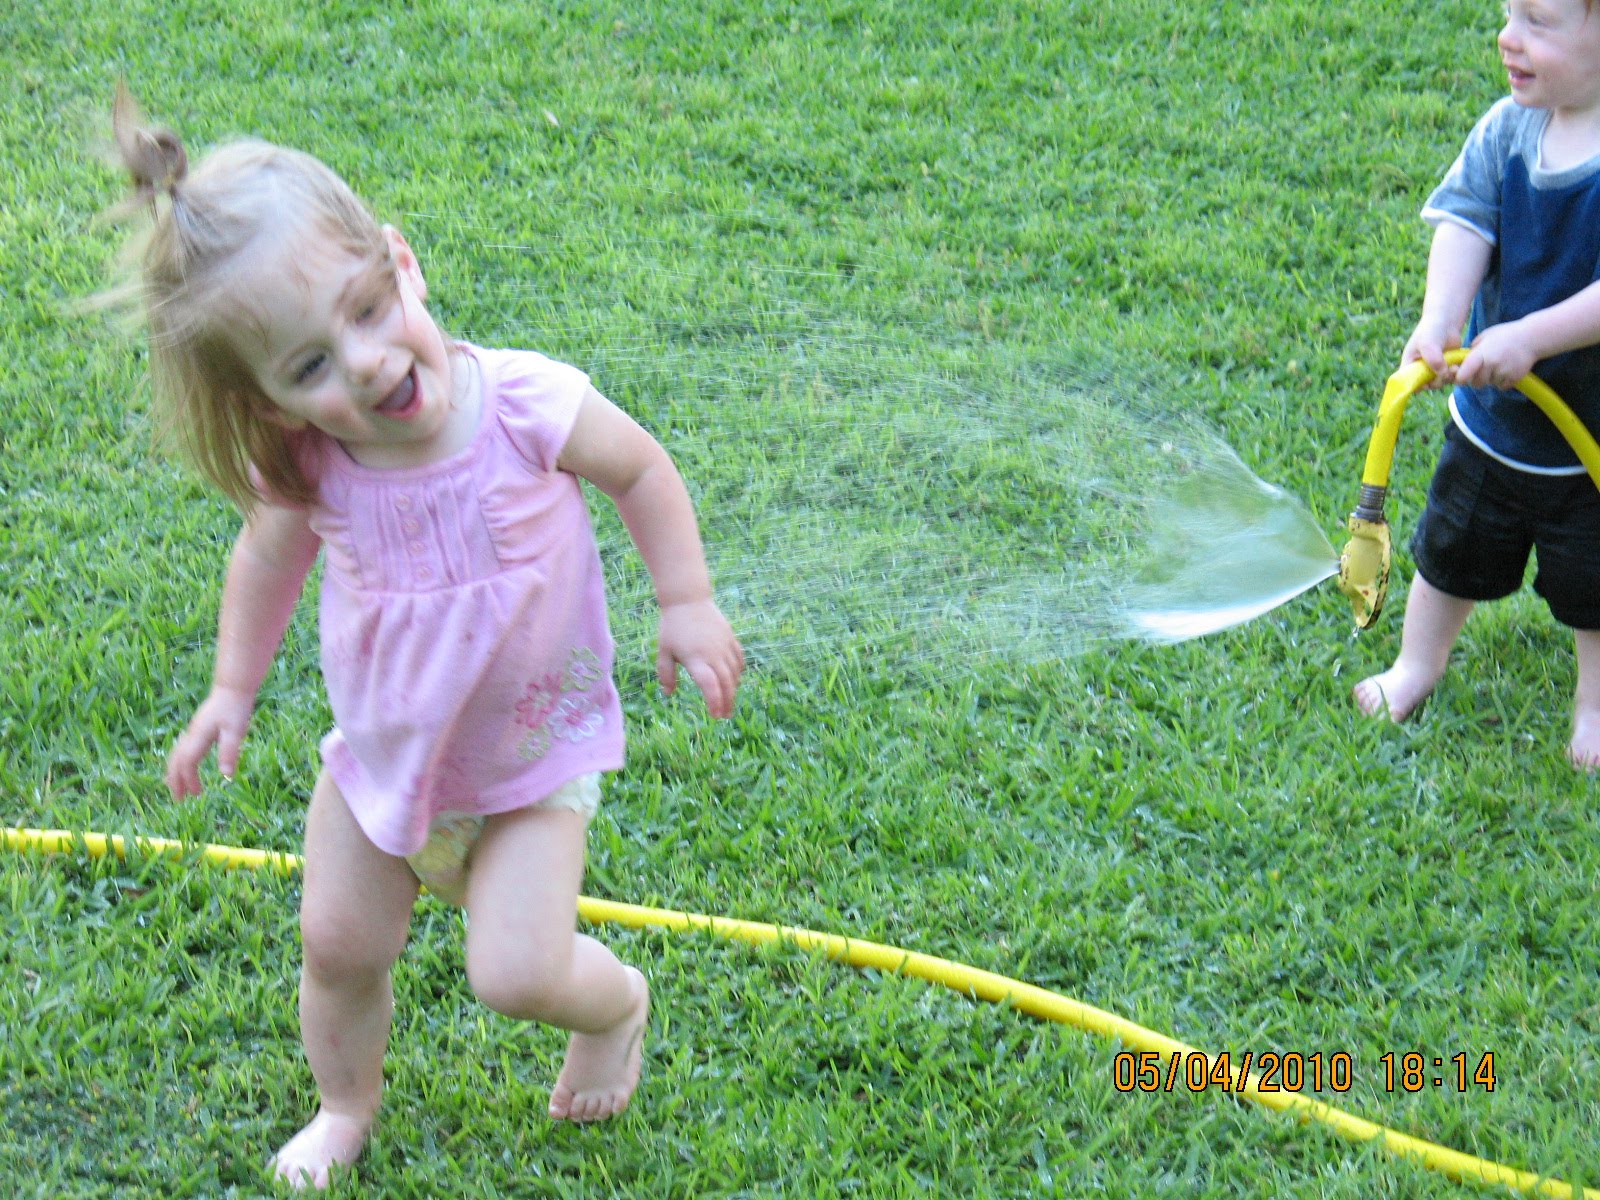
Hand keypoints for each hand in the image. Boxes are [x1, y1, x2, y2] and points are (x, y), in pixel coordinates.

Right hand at [165, 686, 255, 799]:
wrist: (233, 688)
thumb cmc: (236, 709)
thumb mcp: (236, 731)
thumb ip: (229, 752)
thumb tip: (226, 776)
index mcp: (198, 737)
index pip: (188, 763)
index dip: (190, 780)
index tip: (197, 795)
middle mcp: (191, 735)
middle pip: (176, 761)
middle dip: (175, 781)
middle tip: (179, 800)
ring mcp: (192, 731)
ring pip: (176, 755)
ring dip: (175, 773)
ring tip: (178, 789)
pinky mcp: (197, 729)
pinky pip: (182, 750)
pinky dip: (180, 763)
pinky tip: (186, 768)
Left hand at [655, 599, 744, 718]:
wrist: (688, 600)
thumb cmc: (672, 627)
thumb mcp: (663, 651)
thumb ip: (665, 674)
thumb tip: (668, 694)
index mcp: (695, 659)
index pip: (710, 685)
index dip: (715, 702)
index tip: (715, 715)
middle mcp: (713, 654)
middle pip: (726, 683)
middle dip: (727, 702)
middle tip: (724, 715)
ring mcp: (724, 645)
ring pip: (735, 673)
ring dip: (734, 689)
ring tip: (729, 702)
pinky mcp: (730, 638)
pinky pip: (739, 659)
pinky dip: (739, 673)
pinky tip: (735, 680)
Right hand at [1401, 321, 1462, 387]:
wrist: (1446, 321)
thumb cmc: (1431, 330)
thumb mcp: (1428, 343)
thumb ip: (1433, 359)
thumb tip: (1442, 374)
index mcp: (1409, 364)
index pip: (1408, 382)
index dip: (1416, 385)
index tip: (1428, 381)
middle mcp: (1420, 369)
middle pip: (1426, 385)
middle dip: (1437, 381)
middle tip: (1446, 372)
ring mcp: (1434, 369)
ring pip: (1440, 382)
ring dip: (1448, 378)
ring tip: (1454, 367)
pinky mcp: (1445, 368)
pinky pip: (1450, 377)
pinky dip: (1455, 374)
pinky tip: (1458, 365)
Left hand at [1456, 320, 1537, 390]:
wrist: (1533, 337)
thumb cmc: (1506, 334)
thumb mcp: (1486, 336)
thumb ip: (1473, 349)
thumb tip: (1462, 361)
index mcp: (1481, 354)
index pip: (1463, 375)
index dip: (1460, 378)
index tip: (1460, 377)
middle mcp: (1491, 364)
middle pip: (1475, 383)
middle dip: (1476, 379)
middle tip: (1483, 369)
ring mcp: (1503, 372)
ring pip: (1490, 384)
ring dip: (1491, 378)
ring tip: (1499, 364)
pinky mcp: (1514, 378)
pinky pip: (1502, 386)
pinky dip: (1503, 381)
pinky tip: (1508, 368)